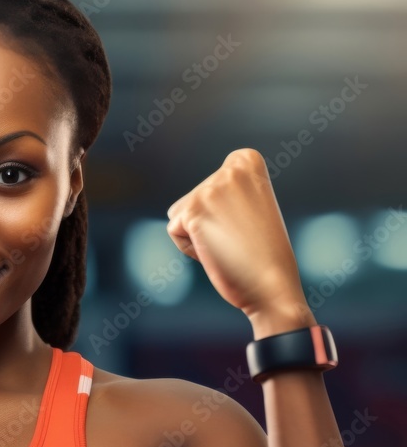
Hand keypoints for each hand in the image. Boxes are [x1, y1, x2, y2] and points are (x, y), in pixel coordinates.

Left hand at [165, 149, 308, 322]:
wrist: (273, 286)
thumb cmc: (264, 252)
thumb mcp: (251, 205)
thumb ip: (227, 190)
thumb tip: (200, 196)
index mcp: (247, 160)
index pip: (211, 181)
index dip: (221, 210)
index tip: (248, 221)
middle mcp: (229, 170)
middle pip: (192, 197)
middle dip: (207, 222)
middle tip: (238, 239)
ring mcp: (210, 189)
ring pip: (180, 213)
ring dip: (195, 234)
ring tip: (227, 245)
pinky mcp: (192, 212)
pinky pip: (174, 230)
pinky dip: (188, 248)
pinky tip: (215, 252)